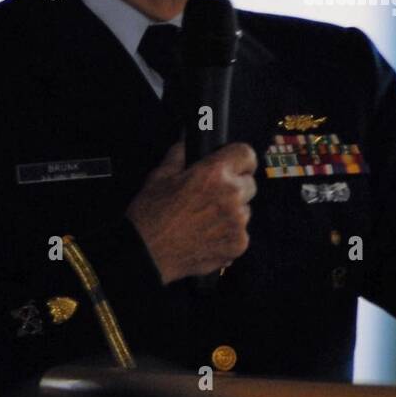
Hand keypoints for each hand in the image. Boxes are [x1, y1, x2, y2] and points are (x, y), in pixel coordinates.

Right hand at [125, 139, 256, 285]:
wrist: (146, 254)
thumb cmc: (151, 214)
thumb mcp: (160, 175)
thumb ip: (180, 154)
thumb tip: (188, 142)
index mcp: (214, 174)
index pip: (247, 154)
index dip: (239, 159)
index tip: (235, 165)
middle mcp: (231, 195)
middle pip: (249, 184)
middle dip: (235, 187)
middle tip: (212, 197)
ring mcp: (237, 222)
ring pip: (245, 210)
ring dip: (232, 212)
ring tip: (205, 220)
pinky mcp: (238, 244)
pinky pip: (241, 233)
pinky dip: (228, 235)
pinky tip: (207, 237)